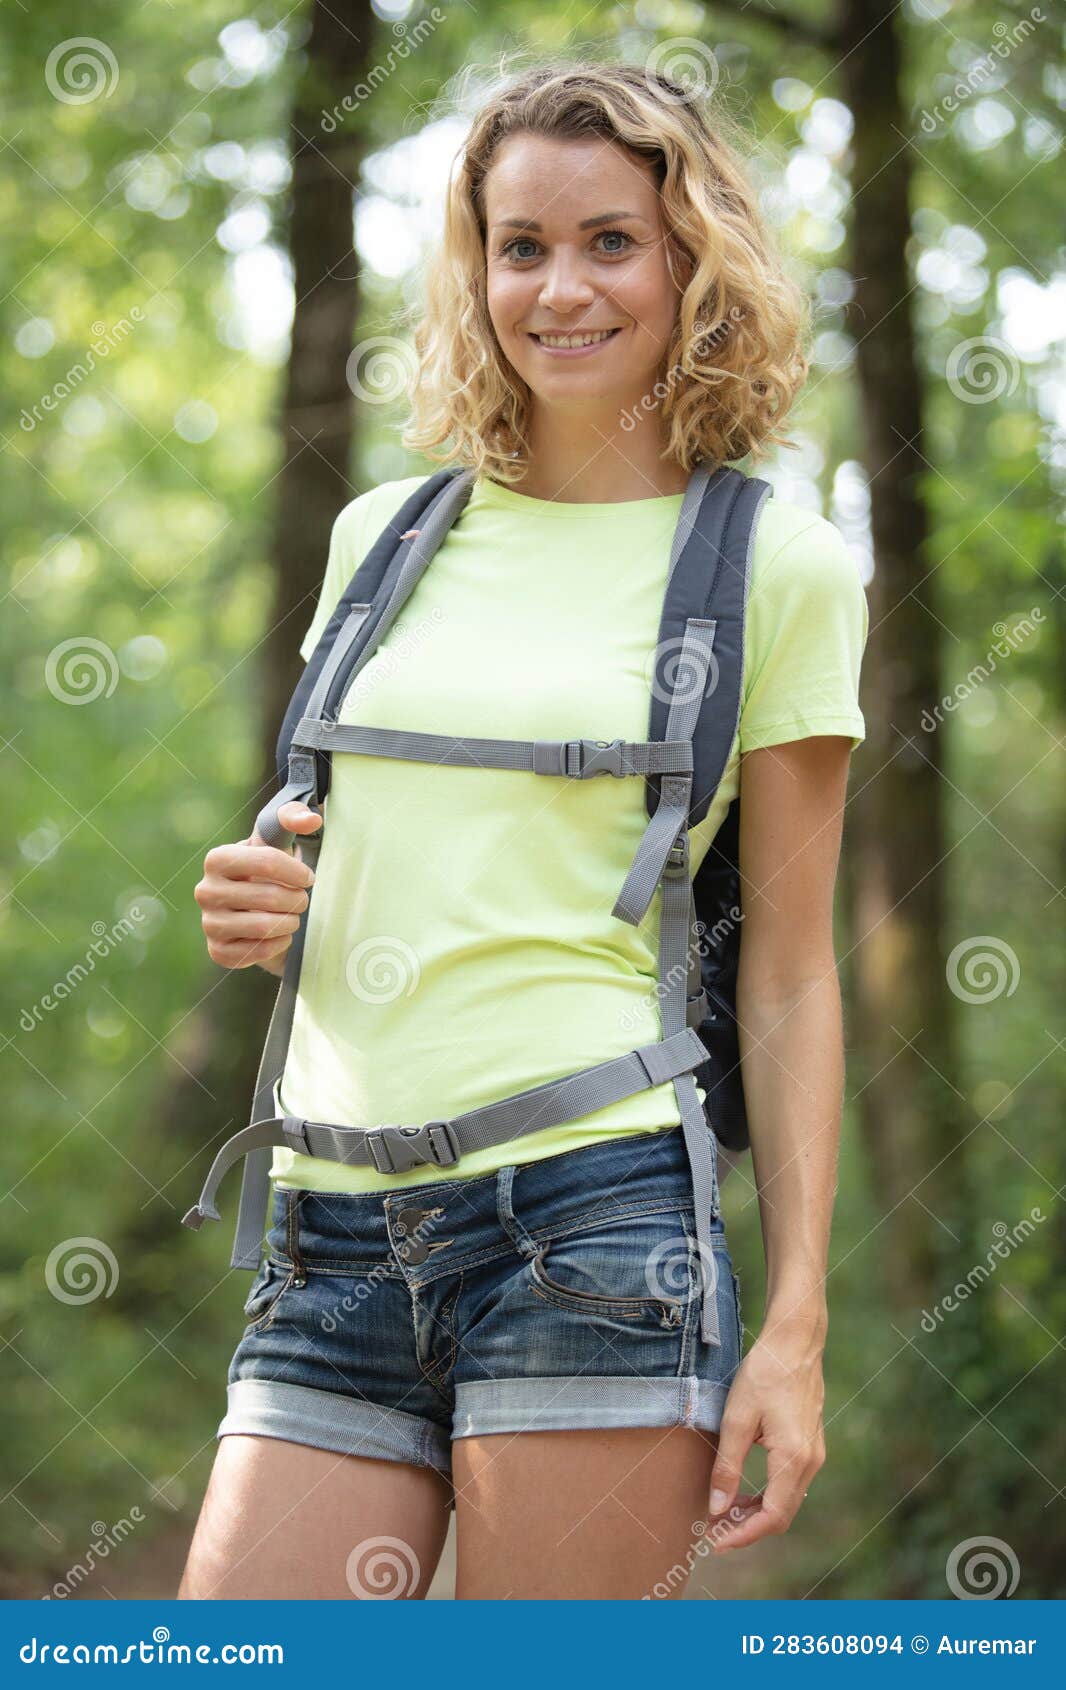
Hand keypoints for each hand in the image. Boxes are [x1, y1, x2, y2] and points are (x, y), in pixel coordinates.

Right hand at [195, 801, 321, 975]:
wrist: (257, 909)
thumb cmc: (269, 870)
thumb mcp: (278, 840)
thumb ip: (293, 817)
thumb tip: (312, 819)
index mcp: (217, 859)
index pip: (267, 861)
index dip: (296, 871)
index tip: (308, 878)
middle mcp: (206, 891)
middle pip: (271, 897)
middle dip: (297, 900)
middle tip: (301, 900)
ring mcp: (209, 923)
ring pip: (266, 926)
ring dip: (290, 922)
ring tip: (291, 916)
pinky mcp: (218, 951)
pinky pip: (259, 952)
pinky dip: (279, 944)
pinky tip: (280, 935)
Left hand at [705, 1316, 826, 1551]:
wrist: (794, 1343)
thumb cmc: (765, 1374)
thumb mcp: (737, 1419)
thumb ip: (728, 1467)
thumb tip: (716, 1509)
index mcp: (793, 1458)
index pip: (772, 1517)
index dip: (743, 1535)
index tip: (715, 1542)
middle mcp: (811, 1462)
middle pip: (782, 1515)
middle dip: (747, 1528)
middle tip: (713, 1529)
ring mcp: (814, 1454)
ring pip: (787, 1501)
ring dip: (757, 1513)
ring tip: (722, 1511)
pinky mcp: (811, 1445)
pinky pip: (791, 1484)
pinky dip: (767, 1496)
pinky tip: (743, 1491)